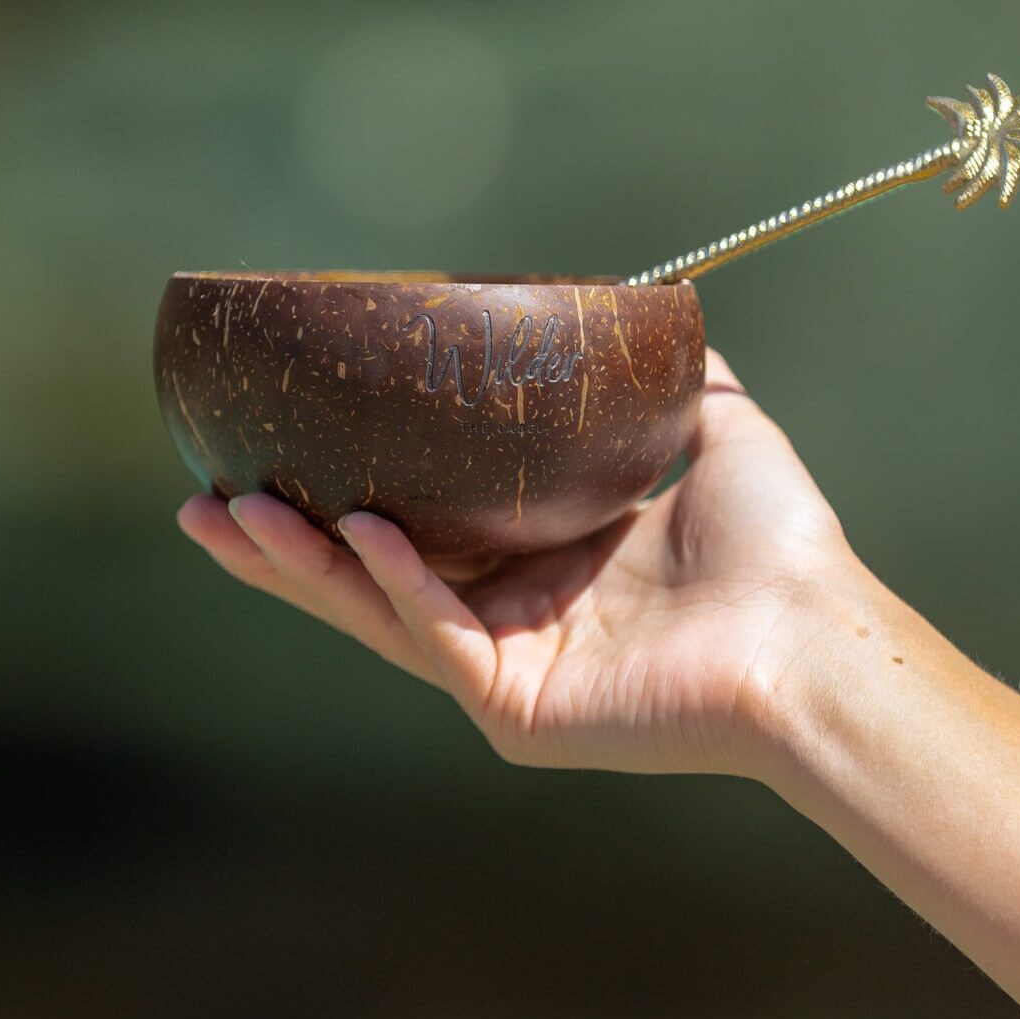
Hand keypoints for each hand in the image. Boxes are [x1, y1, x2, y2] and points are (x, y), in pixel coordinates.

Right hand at [177, 348, 866, 776]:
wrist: (815, 629)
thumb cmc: (779, 543)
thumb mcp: (718, 429)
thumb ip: (676, 381)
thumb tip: (658, 312)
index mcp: (546, 562)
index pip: (424, 529)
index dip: (350, 495)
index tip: (287, 448)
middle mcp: (515, 616)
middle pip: (372, 574)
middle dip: (285, 541)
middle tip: (203, 497)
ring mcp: (508, 667)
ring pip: (376, 610)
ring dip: (299, 566)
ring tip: (225, 515)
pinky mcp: (515, 706)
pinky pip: (434, 637)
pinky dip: (391, 585)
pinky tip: (354, 529)